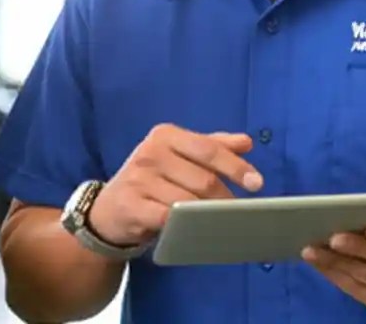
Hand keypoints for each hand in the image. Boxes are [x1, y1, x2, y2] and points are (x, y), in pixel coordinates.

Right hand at [88, 123, 263, 245]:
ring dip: (209, 215)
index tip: (257, 184)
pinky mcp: (131, 205)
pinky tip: (196, 231)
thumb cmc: (152, 179)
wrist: (108, 209)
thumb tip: (246, 142)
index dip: (235, 166)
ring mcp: (138, 179)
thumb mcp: (179, 156)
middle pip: (202, 179)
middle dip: (225, 198)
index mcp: (166, 135)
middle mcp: (150, 152)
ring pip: (188, 200)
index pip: (208, 149)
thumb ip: (212, 146)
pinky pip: (168, 218)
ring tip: (222, 223)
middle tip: (238, 212)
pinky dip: (186, 226)